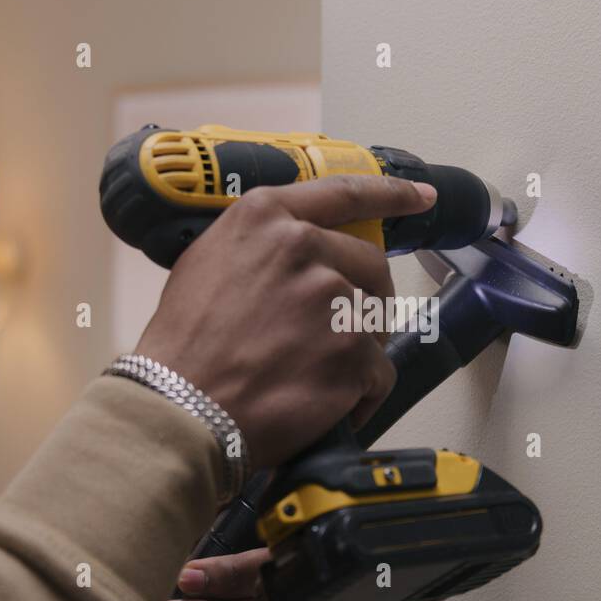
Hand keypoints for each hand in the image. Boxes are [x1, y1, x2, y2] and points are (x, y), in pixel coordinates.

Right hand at [135, 175, 436, 467]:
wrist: (181, 408)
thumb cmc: (184, 348)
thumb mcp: (208, 263)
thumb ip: (262, 245)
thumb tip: (299, 249)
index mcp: (267, 217)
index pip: (346, 192)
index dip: (392, 194)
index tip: (420, 197)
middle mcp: (304, 247)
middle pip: (372, 266)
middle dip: (362, 301)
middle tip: (332, 335)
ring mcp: (333, 298)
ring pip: (374, 323)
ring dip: (354, 352)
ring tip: (309, 376)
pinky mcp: (352, 351)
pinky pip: (379, 372)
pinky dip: (361, 394)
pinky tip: (327, 404)